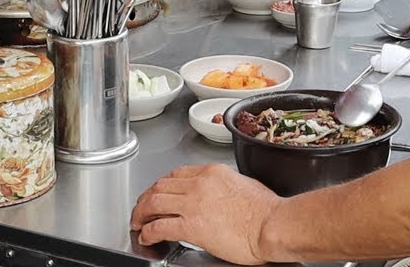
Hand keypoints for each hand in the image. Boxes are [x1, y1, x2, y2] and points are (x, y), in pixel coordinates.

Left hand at [130, 164, 281, 264]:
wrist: (272, 224)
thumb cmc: (267, 210)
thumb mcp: (243, 184)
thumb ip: (224, 186)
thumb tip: (218, 195)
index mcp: (212, 172)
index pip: (177, 174)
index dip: (162, 184)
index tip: (158, 192)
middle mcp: (199, 183)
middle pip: (160, 185)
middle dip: (146, 197)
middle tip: (141, 208)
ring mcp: (193, 203)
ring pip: (154, 202)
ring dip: (141, 213)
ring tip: (137, 222)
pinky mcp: (191, 225)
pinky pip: (160, 226)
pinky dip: (148, 232)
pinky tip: (146, 237)